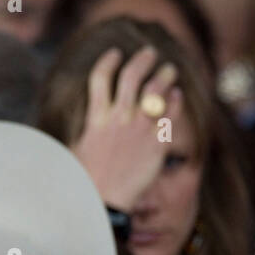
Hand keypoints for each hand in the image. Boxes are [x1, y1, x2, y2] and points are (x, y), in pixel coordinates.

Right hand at [70, 45, 181, 213]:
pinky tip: (177, 96)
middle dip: (142, 61)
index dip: (108, 61)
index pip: (101, 77)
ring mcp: (139, 130)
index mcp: (97, 118)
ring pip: (154, 92)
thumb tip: (86, 128)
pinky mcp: (156, 145)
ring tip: (170, 69)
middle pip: (132, 77)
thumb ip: (86, 132)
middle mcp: (118, 118)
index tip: (115, 53)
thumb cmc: (85, 181)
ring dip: (163, 76)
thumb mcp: (77, 149)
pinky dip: (174, 102)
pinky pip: (169, 116)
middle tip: (150, 53)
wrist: (104, 200)